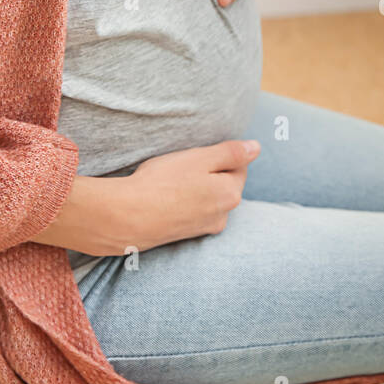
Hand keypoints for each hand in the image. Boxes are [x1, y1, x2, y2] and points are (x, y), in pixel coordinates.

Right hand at [33, 140, 259, 255]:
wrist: (126, 218)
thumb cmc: (163, 183)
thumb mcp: (200, 158)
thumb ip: (231, 152)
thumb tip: (256, 148)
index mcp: (231, 193)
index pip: (238, 164)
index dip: (216, 154)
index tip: (195, 155)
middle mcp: (223, 215)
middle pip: (223, 182)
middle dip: (207, 172)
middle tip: (180, 168)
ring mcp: (204, 228)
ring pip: (206, 197)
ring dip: (194, 188)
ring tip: (169, 183)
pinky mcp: (185, 235)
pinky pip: (191, 211)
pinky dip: (182, 202)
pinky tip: (164, 198)